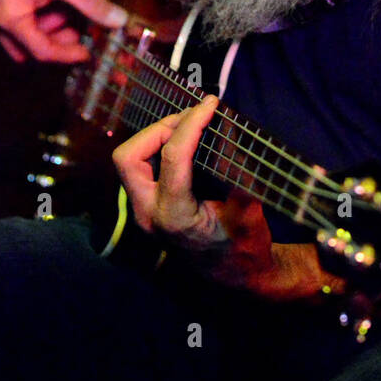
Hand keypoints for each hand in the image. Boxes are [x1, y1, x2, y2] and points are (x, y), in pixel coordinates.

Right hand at [0, 0, 126, 62]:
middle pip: (23, 46)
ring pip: (11, 31)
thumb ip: (94, 5)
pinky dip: (23, 11)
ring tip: (59, 6)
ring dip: (37, 25)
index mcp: (9, 17)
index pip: (42, 52)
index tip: (86, 51)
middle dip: (50, 40)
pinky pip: (1, 12)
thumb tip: (119, 21)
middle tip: (73, 28)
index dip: (68, 54)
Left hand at [112, 97, 345, 300]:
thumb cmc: (246, 248)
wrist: (235, 276)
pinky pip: (140, 167)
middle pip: (129, 157)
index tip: (210, 104)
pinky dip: (158, 147)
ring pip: (129, 160)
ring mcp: (143, 212)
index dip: (191, 124)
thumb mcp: (251, 213)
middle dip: (159, 129)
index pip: (172, 158)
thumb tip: (229, 134)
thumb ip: (238, 176)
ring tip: (190, 126)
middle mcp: (150, 215)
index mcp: (176, 219)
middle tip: (193, 119)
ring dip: (156, 136)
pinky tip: (185, 142)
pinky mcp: (146, 206)